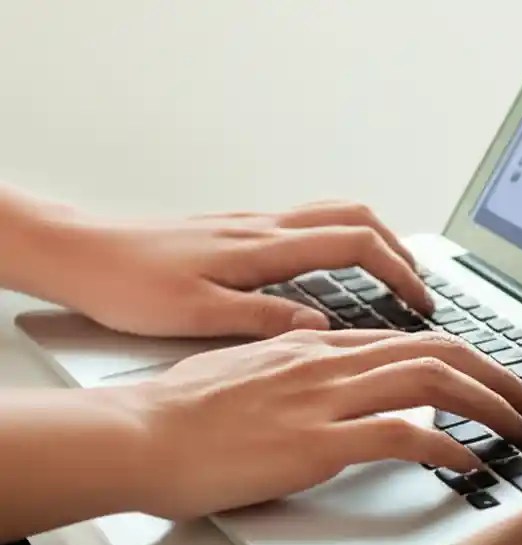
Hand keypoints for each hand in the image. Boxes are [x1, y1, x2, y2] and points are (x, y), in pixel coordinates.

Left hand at [37, 199, 431, 337]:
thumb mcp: (197, 315)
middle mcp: (263, 228)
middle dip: (398, 250)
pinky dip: (339, 242)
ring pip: (332, 215)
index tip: (420, 301)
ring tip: (390, 275)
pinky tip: (331, 274)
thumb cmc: (126, 284)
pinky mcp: (236, 233)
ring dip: (372, 240)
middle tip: (419, 287)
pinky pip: (307, 226)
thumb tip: (321, 328)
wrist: (77, 252)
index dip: (398, 271)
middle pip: (356, 218)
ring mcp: (251, 226)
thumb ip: (264, 318)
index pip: (355, 245)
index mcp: (263, 249)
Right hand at [113, 329, 521, 519]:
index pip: (411, 340)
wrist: (133, 434)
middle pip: (439, 351)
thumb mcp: (250, 371)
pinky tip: (468, 465)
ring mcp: (325, 399)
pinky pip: (402, 437)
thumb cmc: (180, 413)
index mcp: (316, 344)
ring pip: (433, 383)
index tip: (493, 380)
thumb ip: (300, 367)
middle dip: (497, 374)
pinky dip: (446, 448)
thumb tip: (334, 371)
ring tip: (518, 429)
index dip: (465, 359)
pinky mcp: (316, 443)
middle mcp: (329, 361)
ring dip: (489, 405)